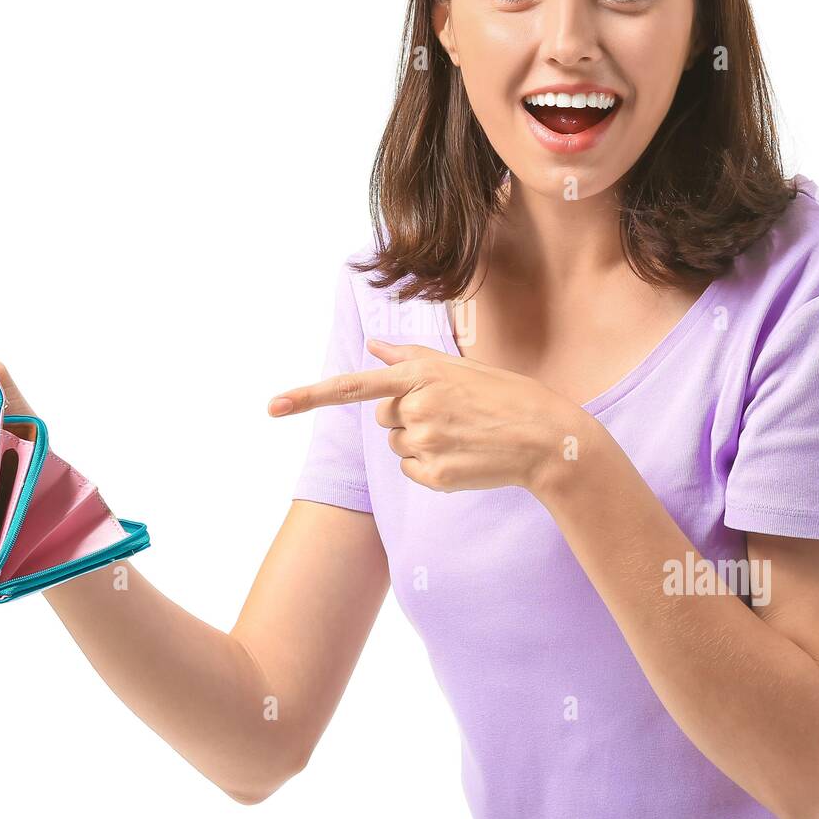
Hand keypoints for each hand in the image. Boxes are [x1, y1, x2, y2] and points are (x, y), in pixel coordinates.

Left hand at [267, 336, 593, 495]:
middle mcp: (416, 408)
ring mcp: (425, 444)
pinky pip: (412, 473)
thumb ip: (409, 356)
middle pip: (383, 420)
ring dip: (421, 443)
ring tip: (461, 435)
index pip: (353, 387)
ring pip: (397, 447)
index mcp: (419, 375)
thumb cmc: (504, 395)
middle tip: (452, 415)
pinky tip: (463, 458)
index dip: (308, 397)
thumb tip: (371, 342)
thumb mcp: (458, 366)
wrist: (546, 438)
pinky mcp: (435, 476)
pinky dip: (431, 469)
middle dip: (408, 417)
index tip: (271, 408)